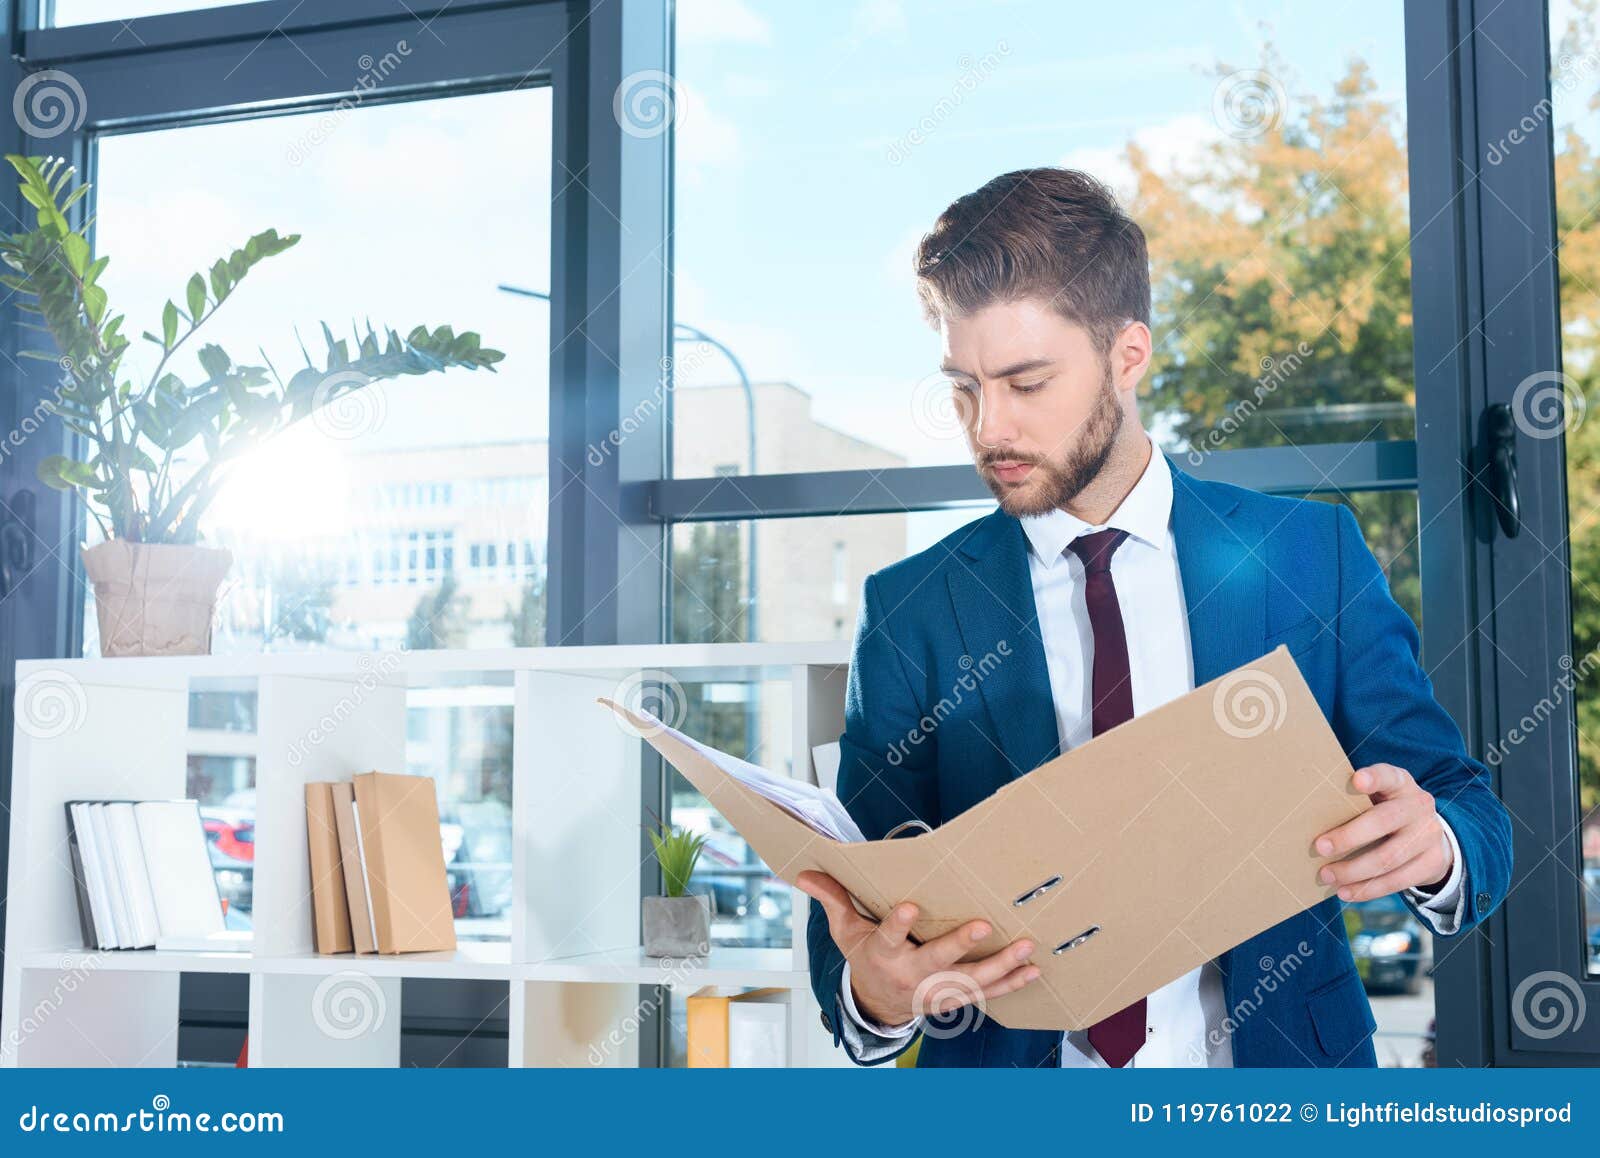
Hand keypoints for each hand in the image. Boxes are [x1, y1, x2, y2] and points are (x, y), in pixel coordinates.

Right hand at [797, 869, 1040, 1027]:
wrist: (877, 1006)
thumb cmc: (865, 959)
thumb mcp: (845, 931)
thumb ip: (832, 899)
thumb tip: (803, 874)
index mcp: (883, 954)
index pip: (888, 938)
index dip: (898, 924)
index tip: (909, 907)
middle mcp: (911, 975)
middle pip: (937, 961)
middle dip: (959, 945)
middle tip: (982, 925)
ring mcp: (936, 990)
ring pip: (970, 980)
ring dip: (1000, 966)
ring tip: (1025, 948)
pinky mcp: (954, 998)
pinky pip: (986, 993)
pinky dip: (1011, 984)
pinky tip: (1032, 970)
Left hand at [1314, 763, 1452, 901]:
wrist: (1428, 836)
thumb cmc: (1384, 811)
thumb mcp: (1376, 797)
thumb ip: (1353, 799)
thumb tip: (1306, 816)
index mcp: (1400, 783)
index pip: (1388, 776)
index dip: (1374, 778)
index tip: (1357, 781)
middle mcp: (1418, 806)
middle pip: (1384, 821)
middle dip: (1349, 836)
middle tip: (1319, 847)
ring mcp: (1429, 835)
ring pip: (1389, 857)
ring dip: (1353, 870)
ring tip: (1326, 876)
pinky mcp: (1433, 862)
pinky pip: (1398, 880)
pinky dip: (1369, 889)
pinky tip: (1346, 892)